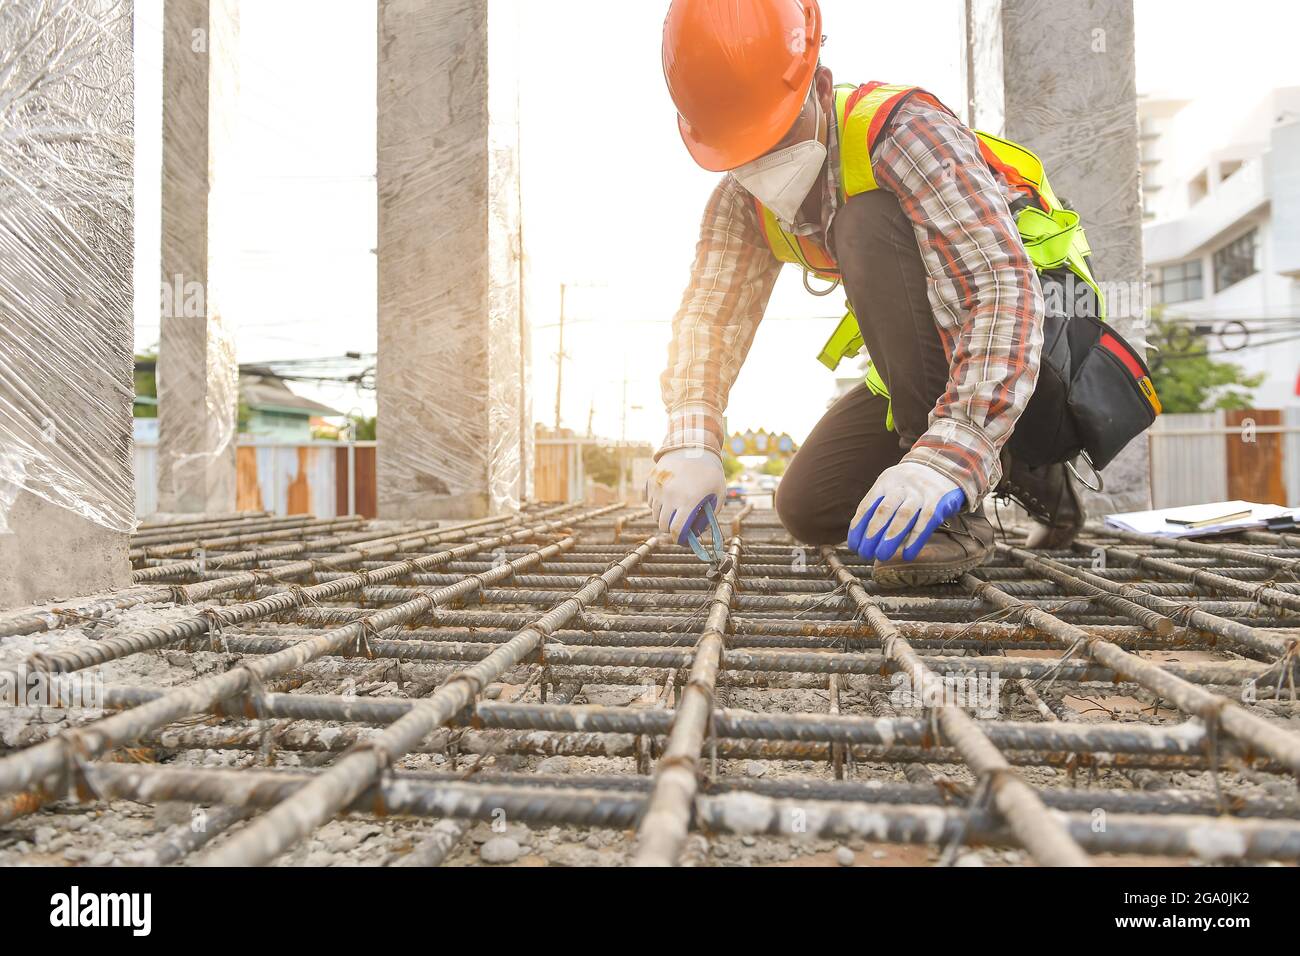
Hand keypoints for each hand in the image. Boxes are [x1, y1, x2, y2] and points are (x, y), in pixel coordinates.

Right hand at [647, 448, 725, 538]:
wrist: (692, 445)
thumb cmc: (709, 471)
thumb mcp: (718, 492)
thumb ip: (711, 514)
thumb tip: (700, 531)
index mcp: (688, 500)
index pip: (677, 530)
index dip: (680, 539)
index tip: (684, 539)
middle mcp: (670, 495)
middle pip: (663, 525)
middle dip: (671, 529)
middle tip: (680, 526)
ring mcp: (658, 488)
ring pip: (655, 514)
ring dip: (664, 517)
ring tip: (675, 510)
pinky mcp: (651, 481)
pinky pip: (650, 502)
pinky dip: (657, 505)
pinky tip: (669, 498)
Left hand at [847, 462, 965, 561]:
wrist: (943, 465)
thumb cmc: (910, 485)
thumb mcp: (892, 487)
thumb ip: (878, 506)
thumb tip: (861, 536)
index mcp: (885, 482)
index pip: (868, 505)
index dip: (859, 526)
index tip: (853, 546)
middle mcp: (901, 486)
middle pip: (884, 510)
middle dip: (872, 533)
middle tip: (865, 553)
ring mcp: (920, 493)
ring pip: (903, 515)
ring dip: (891, 537)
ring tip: (882, 555)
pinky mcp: (938, 501)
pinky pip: (925, 522)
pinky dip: (915, 539)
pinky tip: (908, 554)